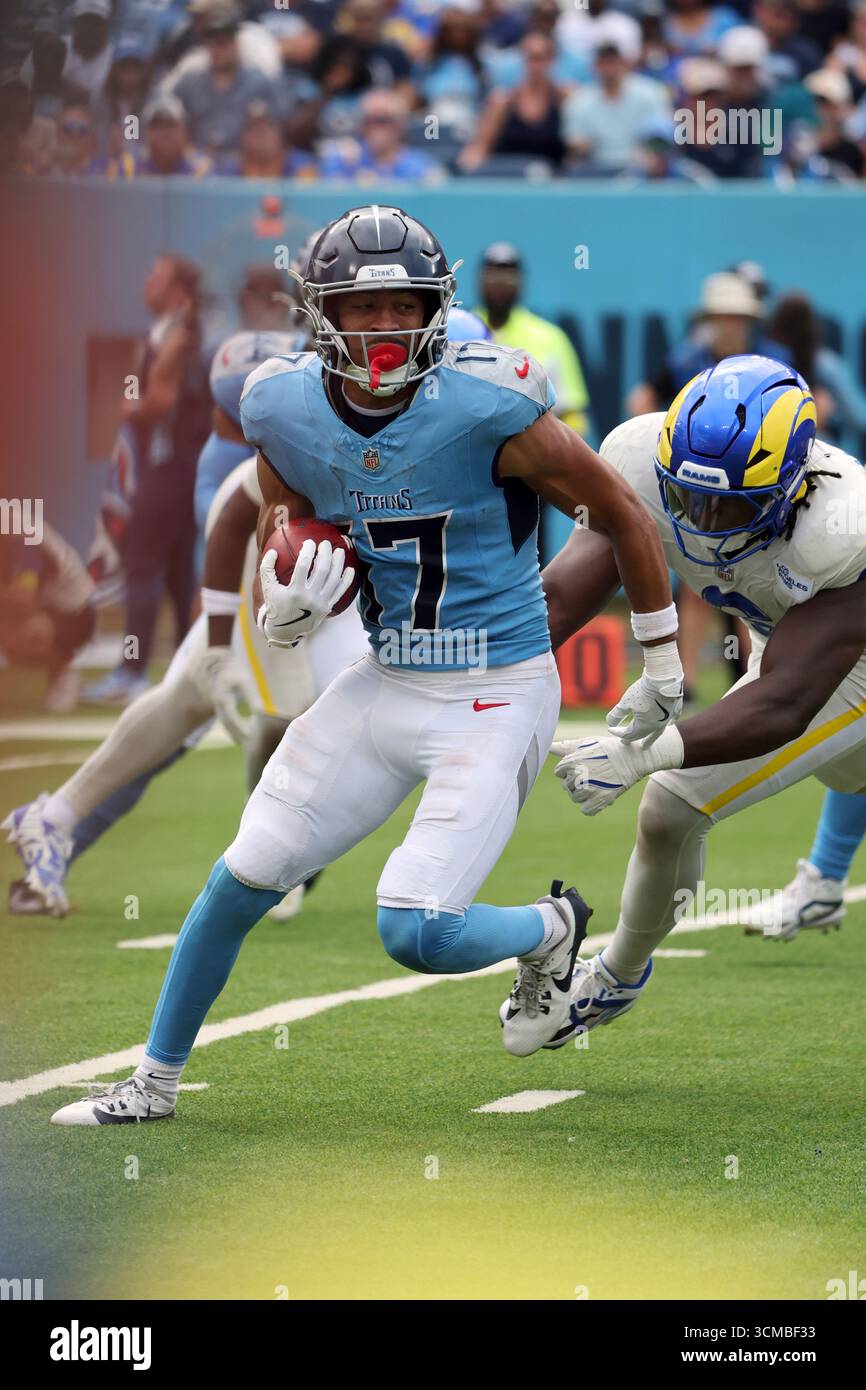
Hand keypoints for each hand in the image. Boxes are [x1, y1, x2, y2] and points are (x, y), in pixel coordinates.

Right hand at [191, 646, 251, 745]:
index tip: (251, 737)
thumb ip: (252, 696)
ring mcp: (217, 705)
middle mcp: (218, 704)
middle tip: (252, 744)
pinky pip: (228, 720)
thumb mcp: (246, 680)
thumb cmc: (235, 670)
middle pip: (228, 724)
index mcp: (223, 697)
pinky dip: (236, 727)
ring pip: (227, 724)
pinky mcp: (221, 706)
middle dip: (239, 735)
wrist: (220, 663)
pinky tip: (247, 732)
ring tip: (251, 741)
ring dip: (238, 733)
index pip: (231, 718)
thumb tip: (260, 712)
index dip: (241, 729)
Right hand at [257, 538, 354, 646]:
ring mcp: (321, 603)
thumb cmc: (276, 605)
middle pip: (322, 570)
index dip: (308, 551)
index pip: (304, 565)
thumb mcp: (268, 588)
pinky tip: (350, 569)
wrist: (285, 631)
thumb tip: (272, 550)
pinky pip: (340, 592)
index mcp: (295, 592)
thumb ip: (267, 568)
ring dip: (339, 563)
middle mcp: (310, 597)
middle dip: (326, 553)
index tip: (310, 542)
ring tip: (339, 551)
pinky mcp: (328, 608)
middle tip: (326, 543)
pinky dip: (346, 580)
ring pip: (334, 579)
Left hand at [551, 726, 683, 815]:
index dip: (570, 769)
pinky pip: (586, 810)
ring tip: (597, 784)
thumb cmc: (608, 749)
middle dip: (576, 782)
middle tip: (593, 775)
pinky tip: (599, 796)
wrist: (633, 758)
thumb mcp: (586, 743)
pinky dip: (591, 806)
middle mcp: (578, 775)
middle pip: (566, 786)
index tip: (583, 766)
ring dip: (584, 794)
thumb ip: (565, 747)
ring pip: (575, 798)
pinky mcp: (600, 800)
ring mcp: (589, 789)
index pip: (559, 772)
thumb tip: (547, 746)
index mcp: (572, 761)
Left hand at [606, 649, 682, 747]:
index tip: (610, 729)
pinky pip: (673, 719)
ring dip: (651, 738)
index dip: (618, 732)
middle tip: (626, 742)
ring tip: (646, 745)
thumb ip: (616, 715)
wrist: (664, 676)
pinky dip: (670, 723)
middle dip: (633, 738)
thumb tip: (609, 724)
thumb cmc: (643, 690)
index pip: (628, 734)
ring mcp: (668, 717)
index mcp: (645, 726)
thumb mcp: (626, 702)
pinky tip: (671, 724)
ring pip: (658, 731)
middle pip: (643, 735)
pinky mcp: (675, 707)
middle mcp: (658, 725)